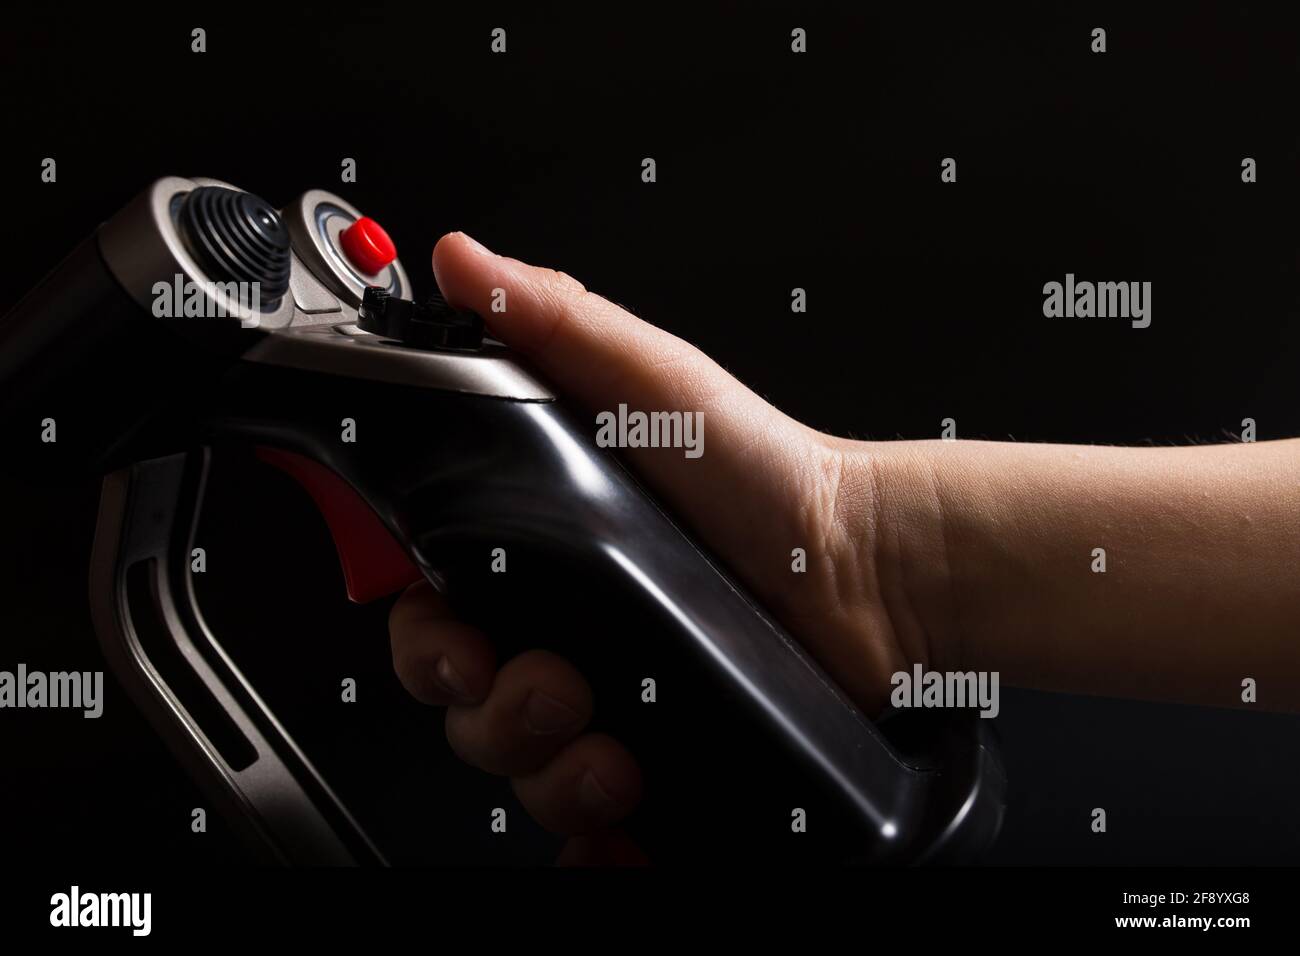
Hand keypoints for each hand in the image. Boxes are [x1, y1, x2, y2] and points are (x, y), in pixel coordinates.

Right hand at [388, 232, 922, 862]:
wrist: (871, 578)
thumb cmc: (773, 477)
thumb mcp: (656, 382)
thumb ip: (555, 324)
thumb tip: (463, 260)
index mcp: (541, 545)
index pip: (432, 604)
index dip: (426, 633)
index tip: (455, 637)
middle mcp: (563, 625)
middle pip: (463, 699)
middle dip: (487, 708)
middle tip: (551, 685)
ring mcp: (608, 697)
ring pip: (516, 763)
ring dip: (543, 766)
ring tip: (610, 744)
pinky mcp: (655, 754)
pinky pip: (587, 816)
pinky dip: (586, 829)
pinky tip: (617, 814)